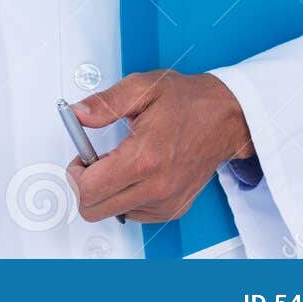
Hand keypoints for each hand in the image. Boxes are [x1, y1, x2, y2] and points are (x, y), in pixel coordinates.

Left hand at [65, 71, 252, 223]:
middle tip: (95, 161)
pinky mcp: (173, 209)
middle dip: (86, 185)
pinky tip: (137, 172)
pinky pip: (133, 214)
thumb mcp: (143, 87)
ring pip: (112, 213)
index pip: (88, 190)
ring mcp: (166, 202)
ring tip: (121, 162)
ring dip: (107, 191)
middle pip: (94, 210)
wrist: (227, 118)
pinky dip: (126, 196)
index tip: (80, 157)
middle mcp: (156, 187)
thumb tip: (78, 114)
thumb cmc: (189, 102)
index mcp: (144, 158)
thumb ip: (105, 103)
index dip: (74, 173)